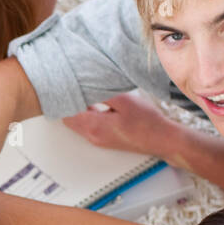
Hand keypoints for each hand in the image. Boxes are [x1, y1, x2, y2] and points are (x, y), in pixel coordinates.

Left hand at [60, 92, 180, 156]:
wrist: (161, 140)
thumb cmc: (146, 122)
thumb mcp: (124, 100)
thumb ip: (102, 93)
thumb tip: (85, 86)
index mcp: (94, 126)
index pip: (66, 111)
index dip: (63, 97)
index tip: (62, 84)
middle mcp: (92, 135)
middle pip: (67, 118)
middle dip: (66, 102)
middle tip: (68, 85)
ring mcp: (97, 139)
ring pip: (76, 122)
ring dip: (75, 108)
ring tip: (80, 90)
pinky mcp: (103, 139)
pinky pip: (86, 125)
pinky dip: (84, 114)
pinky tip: (91, 102)